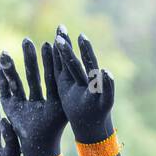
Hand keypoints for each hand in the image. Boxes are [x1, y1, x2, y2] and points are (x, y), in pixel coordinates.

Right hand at [0, 39, 65, 155]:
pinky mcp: (11, 109)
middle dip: (29, 59)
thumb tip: (97, 72)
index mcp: (52, 99)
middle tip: (26, 41)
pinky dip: (2, 78)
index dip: (49, 61)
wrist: (39, 149)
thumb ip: (72, 93)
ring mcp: (23, 104)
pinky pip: (5, 91)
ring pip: (17, 81)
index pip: (50, 76)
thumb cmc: (53, 130)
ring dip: (12, 66)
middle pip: (33, 75)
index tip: (48, 43)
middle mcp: (37, 100)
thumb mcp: (62, 107)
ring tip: (7, 51)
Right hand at [52, 27, 114, 142]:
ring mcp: (73, 81)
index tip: (81, 37)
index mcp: (94, 80)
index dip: (86, 51)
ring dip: (61, 49)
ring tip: (57, 34)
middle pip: (75, 60)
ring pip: (65, 62)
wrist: (90, 125)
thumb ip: (107, 87)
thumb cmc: (100, 114)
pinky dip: (53, 60)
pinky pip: (57, 70)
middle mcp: (83, 78)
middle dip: (68, 46)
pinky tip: (48, 47)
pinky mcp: (63, 86)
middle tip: (61, 29)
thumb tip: (106, 71)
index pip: (89, 62)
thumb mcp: (105, 101)